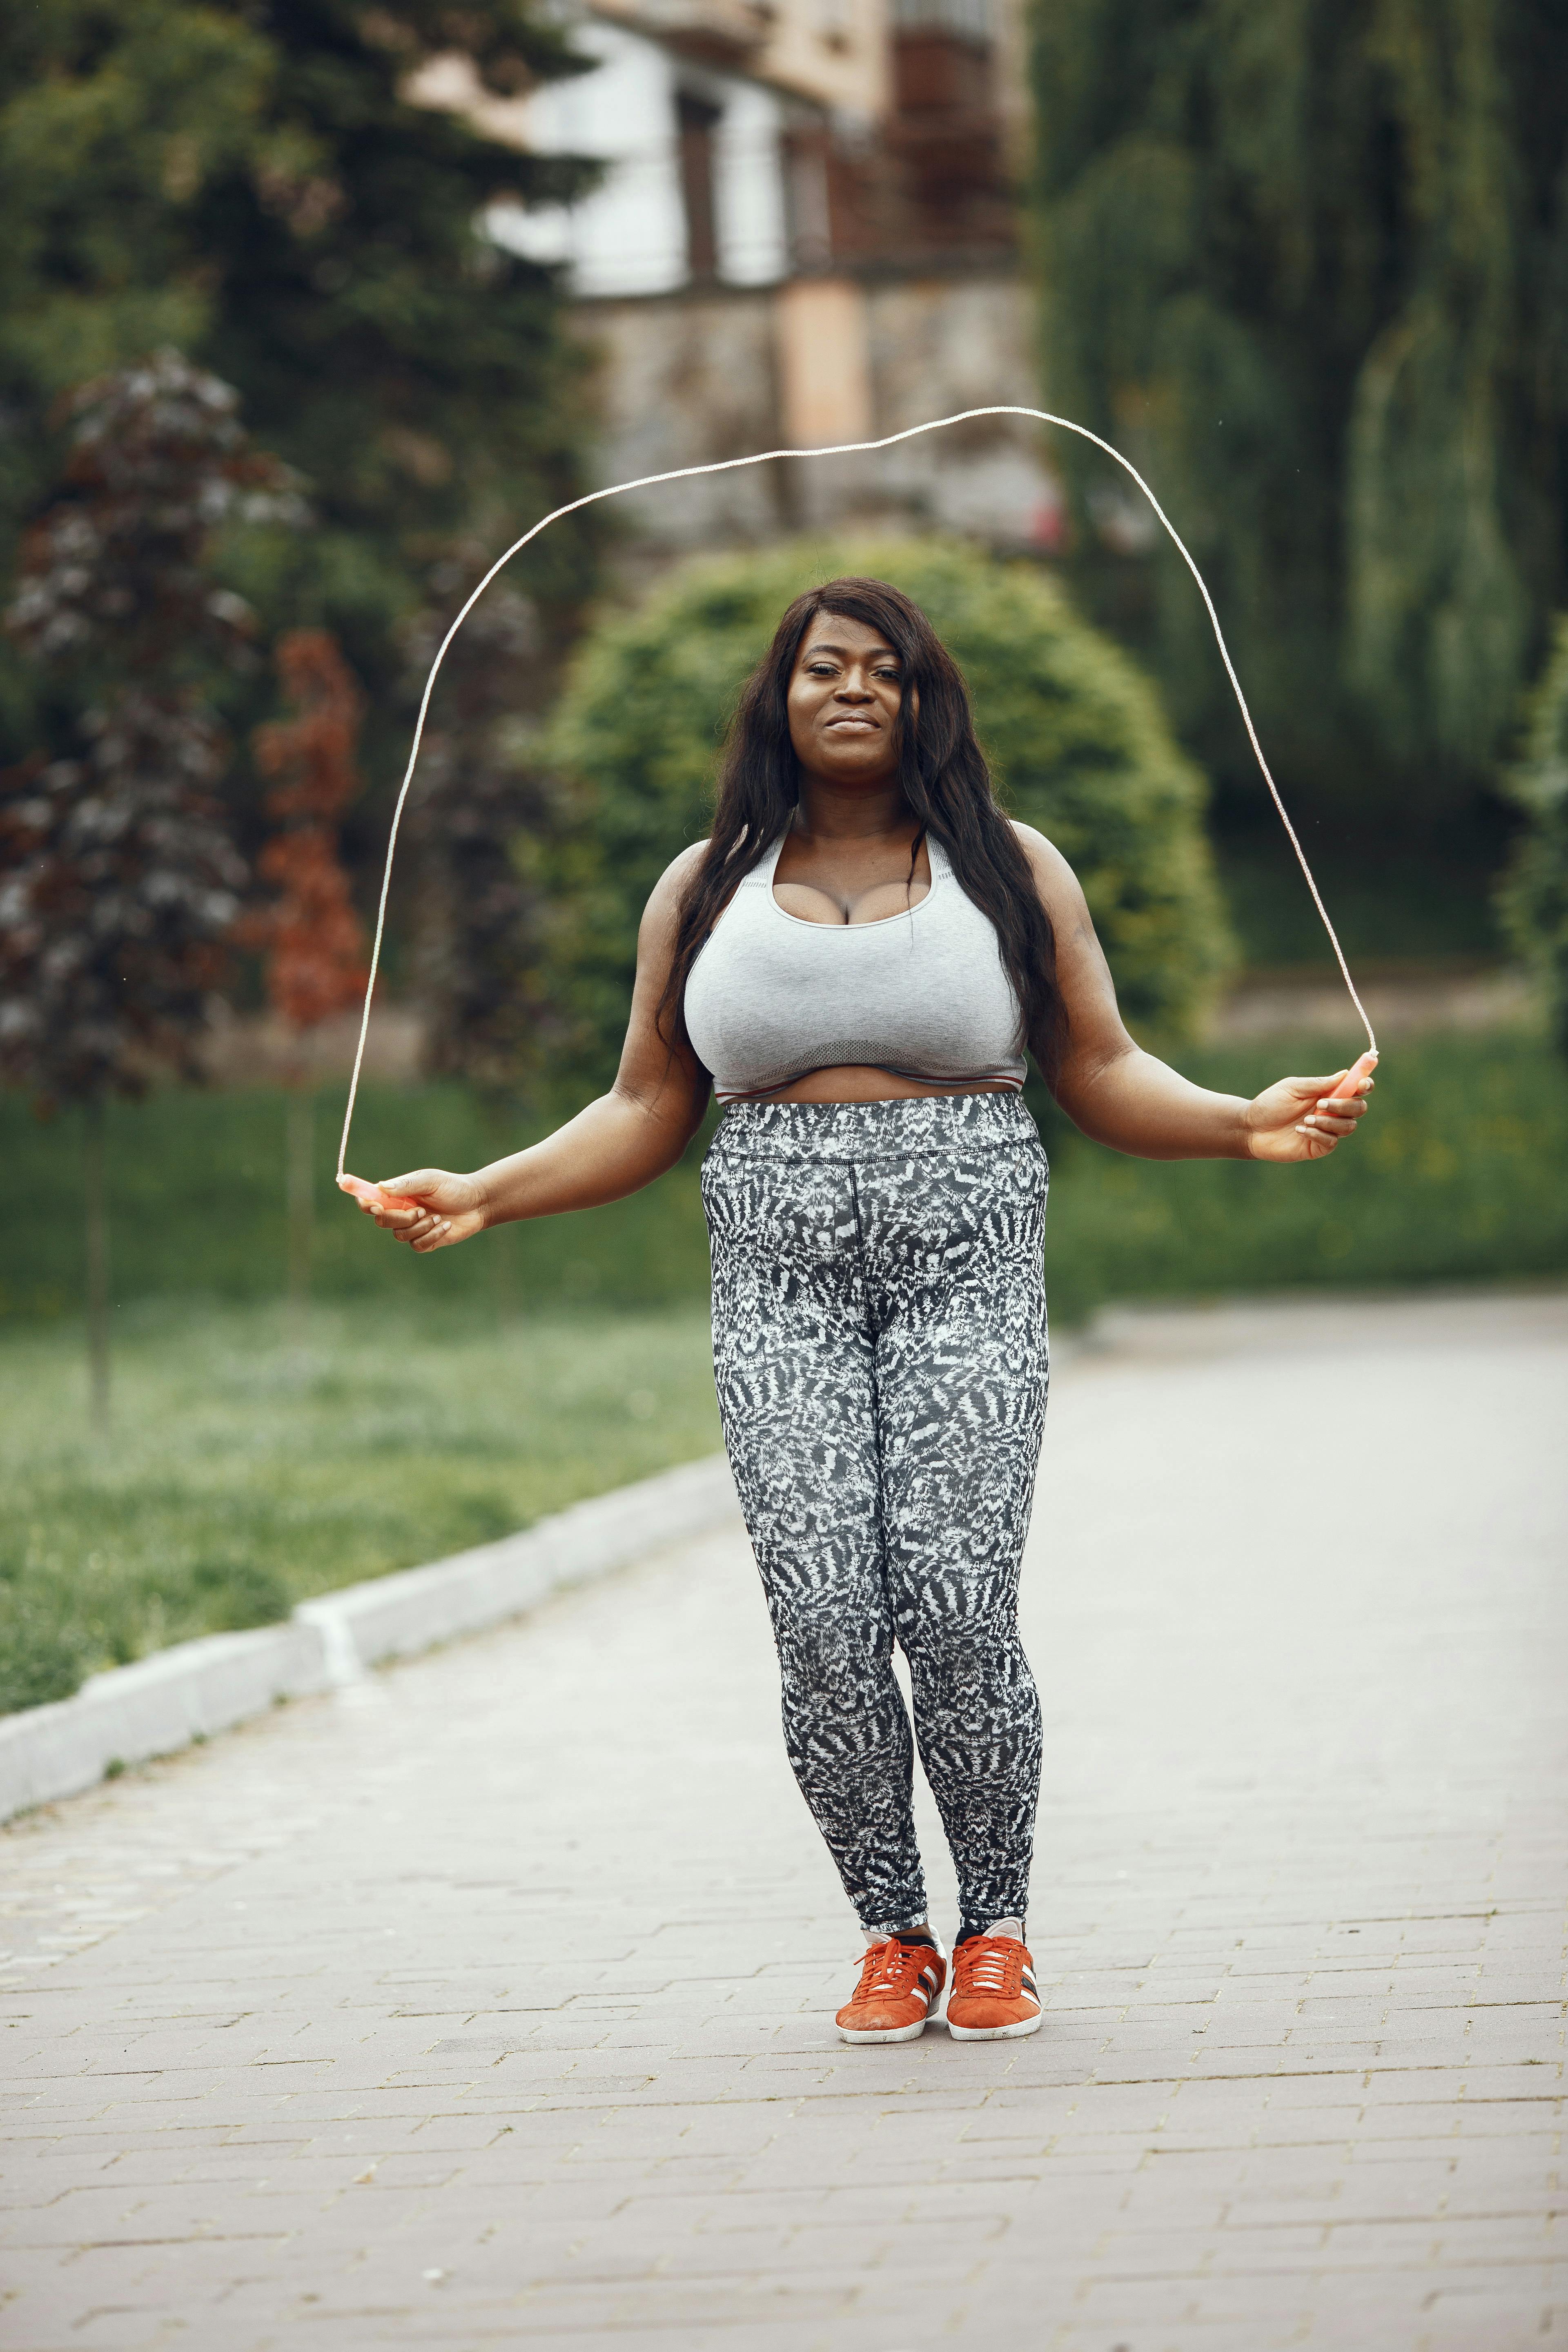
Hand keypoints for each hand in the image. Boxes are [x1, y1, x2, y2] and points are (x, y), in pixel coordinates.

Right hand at [351, 1168, 486, 1251]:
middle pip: (381, 1221)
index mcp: (397, 1194)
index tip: (375, 1205)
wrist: (478, 1203)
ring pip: (399, 1235)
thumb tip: (381, 1186)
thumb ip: (406, 1185)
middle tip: (420, 1210)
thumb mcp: (430, 1181)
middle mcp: (400, 1211)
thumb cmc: (453, 1187)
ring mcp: (412, 1228)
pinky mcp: (425, 1242)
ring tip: (437, 1217)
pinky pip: (417, 1245)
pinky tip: (445, 1226)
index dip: (365, 1203)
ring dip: (419, 1227)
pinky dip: (431, 1236)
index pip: (370, 1200)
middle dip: (400, 1218)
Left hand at [1244, 1068, 1373, 1164]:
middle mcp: (1332, 1112)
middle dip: (1345, 1106)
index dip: (1365, 1084)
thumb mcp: (1292, 1088)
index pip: (1357, 1088)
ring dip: (1329, 1122)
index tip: (1362, 1083)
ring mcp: (1327, 1130)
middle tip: (1321, 1104)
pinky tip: (1299, 1131)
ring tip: (1305, 1120)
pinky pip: (1331, 1142)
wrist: (1251, 1127)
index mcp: (1329, 1093)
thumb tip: (1345, 1074)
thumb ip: (1318, 1083)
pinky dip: (1318, 1135)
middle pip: (1359, 1108)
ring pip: (1348, 1126)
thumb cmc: (1270, 1104)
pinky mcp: (1318, 1147)